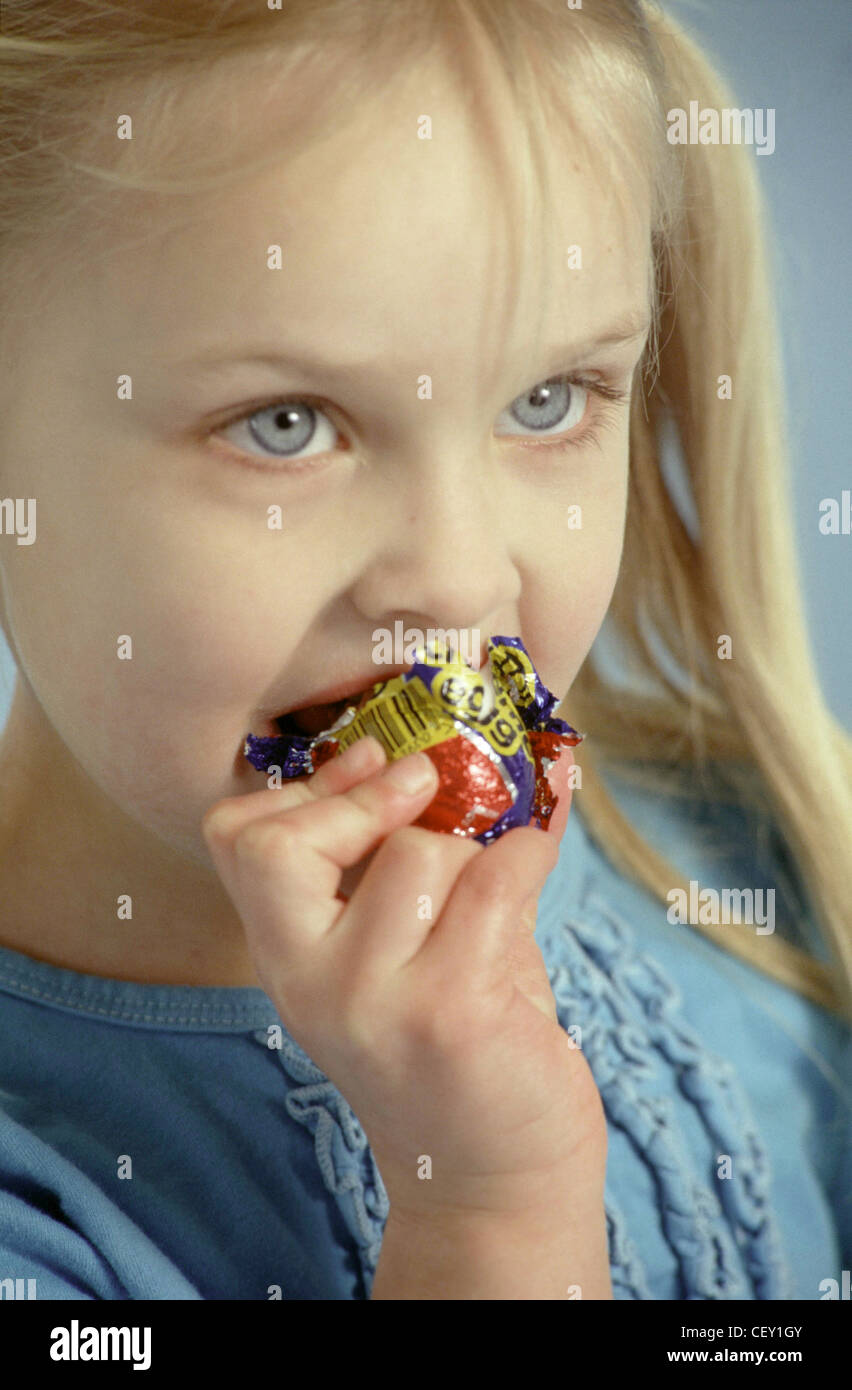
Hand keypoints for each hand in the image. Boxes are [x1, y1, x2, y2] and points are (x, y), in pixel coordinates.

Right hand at [202, 737, 604, 1220]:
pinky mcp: (453, 1011)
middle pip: (284, 847)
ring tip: (495, 892)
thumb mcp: (404, 958)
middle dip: (365, 796)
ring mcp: (377, 1001)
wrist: (495, 1183)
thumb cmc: (459, 1052)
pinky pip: (493, 878)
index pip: (237, 841)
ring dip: (472, 849)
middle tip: (424, 785)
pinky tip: (536, 858)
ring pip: (418, 852)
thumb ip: (407, 868)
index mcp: (288, 962)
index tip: (370, 763)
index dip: (307, 787)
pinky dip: (527, 851)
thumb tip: (454, 751)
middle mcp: (312, 984)